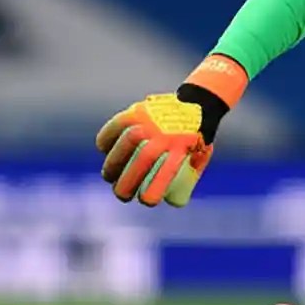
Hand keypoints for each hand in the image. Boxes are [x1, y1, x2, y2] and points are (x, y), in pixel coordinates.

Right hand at [96, 93, 214, 206]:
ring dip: (113, 163)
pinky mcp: (138, 111)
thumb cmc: (197, 137)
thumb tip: (171, 200)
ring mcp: (151, 120)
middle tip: (121, 195)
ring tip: (109, 177)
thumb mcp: (200, 156)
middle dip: (127, 181)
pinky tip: (104, 150)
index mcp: (183, 146)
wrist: (199, 103)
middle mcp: (166, 132)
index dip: (154, 188)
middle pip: (143, 159)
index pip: (167, 171)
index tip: (146, 201)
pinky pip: (116, 125)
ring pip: (126, 142)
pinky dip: (106, 139)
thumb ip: (187, 176)